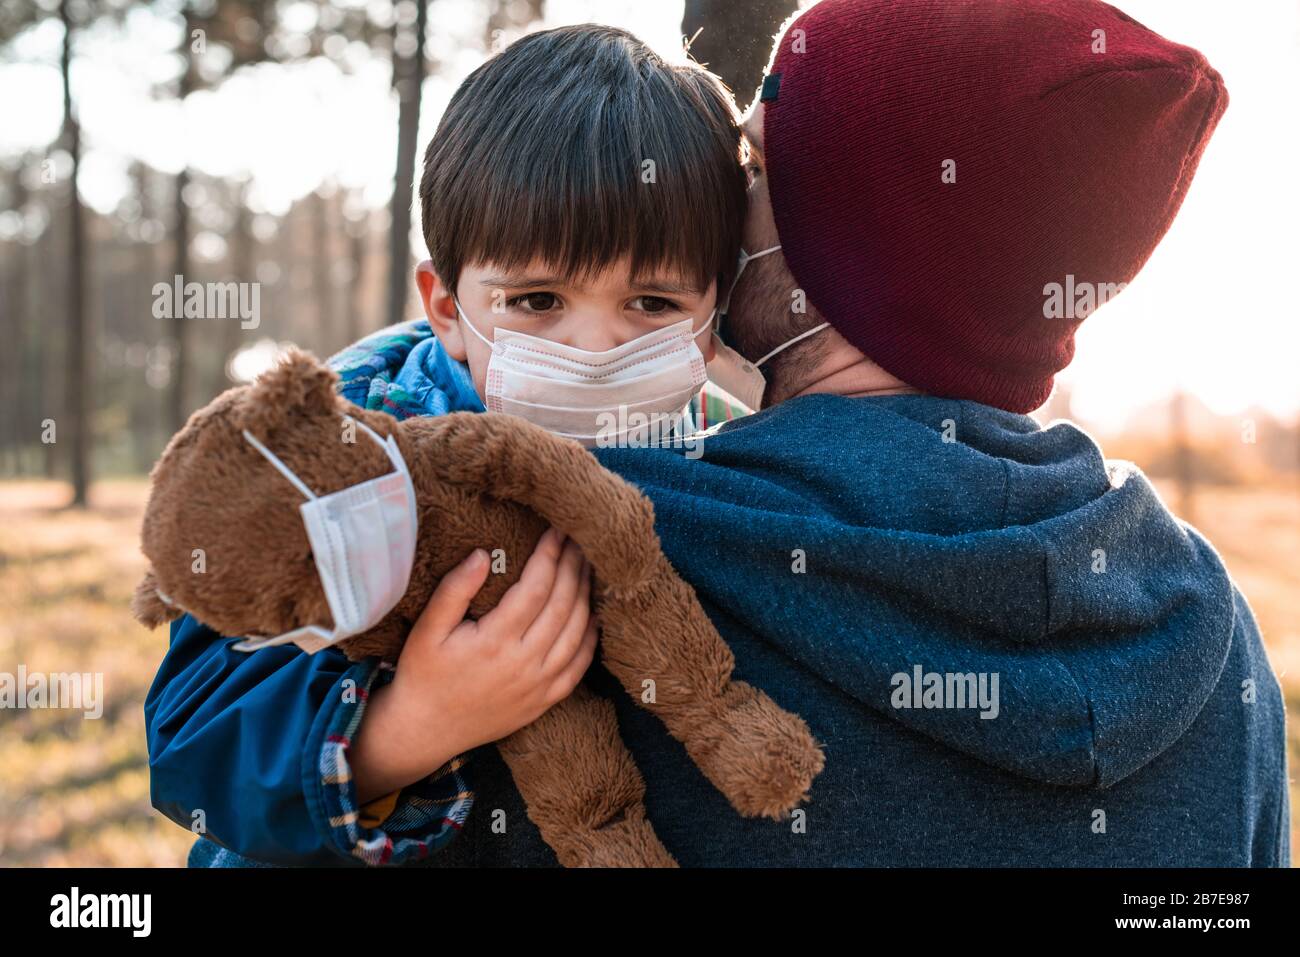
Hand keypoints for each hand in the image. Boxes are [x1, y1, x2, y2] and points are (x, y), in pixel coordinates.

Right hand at [351, 527, 596, 803]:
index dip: (549, 556)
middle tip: (579, 540)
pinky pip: (579, 666)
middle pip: (562, 606)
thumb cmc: (424, 674)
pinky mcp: (545, 701)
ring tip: (586, 567)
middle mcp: (523, 664)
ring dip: (585, 596)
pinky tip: (592, 614)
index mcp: (494, 642)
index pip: (535, 589)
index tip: (556, 532)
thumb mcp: (427, 630)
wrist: (426, 730)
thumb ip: (454, 590)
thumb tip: (483, 554)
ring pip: (576, 633)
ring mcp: (538, 686)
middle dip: (573, 568)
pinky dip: (590, 638)